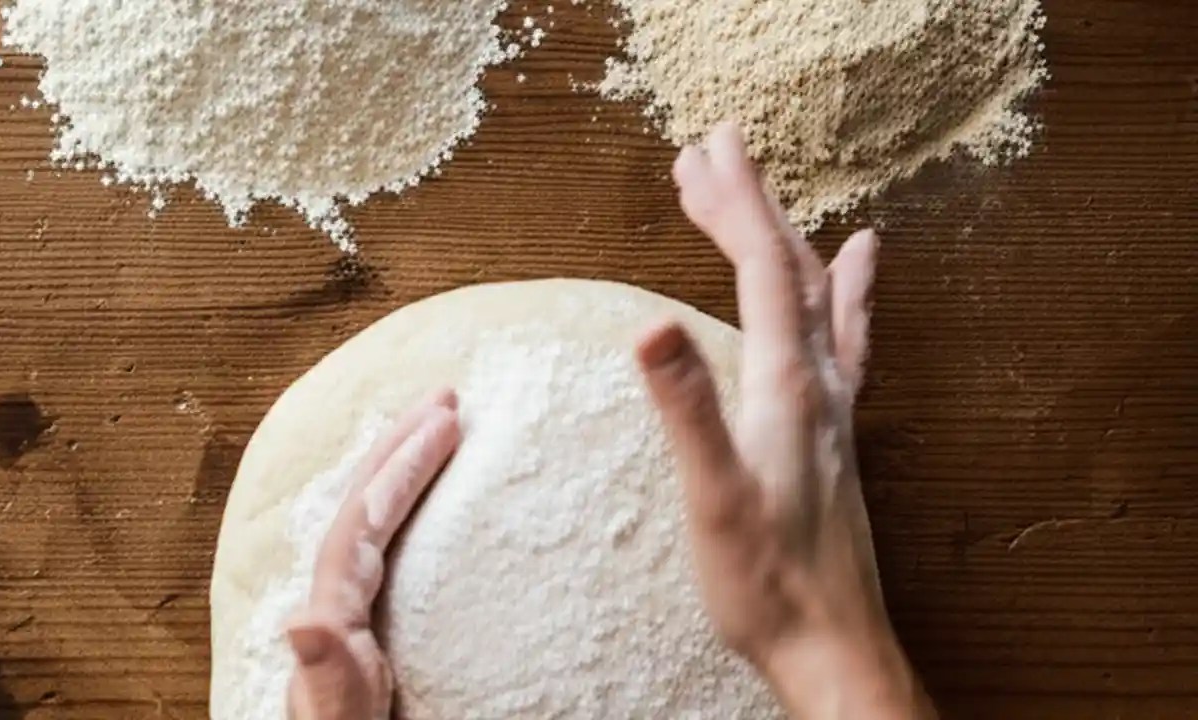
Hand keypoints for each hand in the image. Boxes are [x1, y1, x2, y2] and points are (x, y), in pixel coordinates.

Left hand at [284, 391, 459, 719]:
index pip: (366, 517)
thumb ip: (328, 678)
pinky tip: (425, 504)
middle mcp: (333, 601)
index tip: (449, 416)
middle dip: (400, 444)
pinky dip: (404, 510)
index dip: (403, 461)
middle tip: (447, 396)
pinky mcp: (370, 626)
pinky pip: (386, 548)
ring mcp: (350, 611)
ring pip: (370, 519)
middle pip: (362, 503)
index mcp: (333, 613)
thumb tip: (300, 621)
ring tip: (438, 429)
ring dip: (399, 467)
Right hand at [636, 123, 935, 719]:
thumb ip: (687, 408)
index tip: (710, 146)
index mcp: (787, 386)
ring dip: (779, 237)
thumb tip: (649, 325)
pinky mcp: (830, 431)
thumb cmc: (768, 583)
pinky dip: (845, 288)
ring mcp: (830, 406)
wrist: (832, 645)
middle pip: (790, 267)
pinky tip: (859, 267)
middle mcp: (819, 383)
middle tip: (710, 151)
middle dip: (748, 203)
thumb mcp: (714, 498)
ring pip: (812, 295)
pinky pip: (842, 337)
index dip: (736, 203)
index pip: (764, 268)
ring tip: (747, 197)